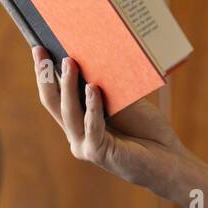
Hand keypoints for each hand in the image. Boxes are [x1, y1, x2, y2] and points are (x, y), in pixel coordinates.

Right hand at [32, 46, 189, 197]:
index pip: (55, 96)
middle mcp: (76, 135)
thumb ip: (105, 87)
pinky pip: (92, 126)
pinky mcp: (98, 153)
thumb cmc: (147, 129)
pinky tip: (93, 88)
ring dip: (68, 86)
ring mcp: (85, 145)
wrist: (168, 158)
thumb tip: (91, 57)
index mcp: (79, 122)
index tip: (39, 48)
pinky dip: (92, 107)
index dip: (45, 73)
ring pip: (69, 112)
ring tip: (70, 62)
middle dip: (45, 75)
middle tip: (41, 50)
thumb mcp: (123, 101)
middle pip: (53, 103)